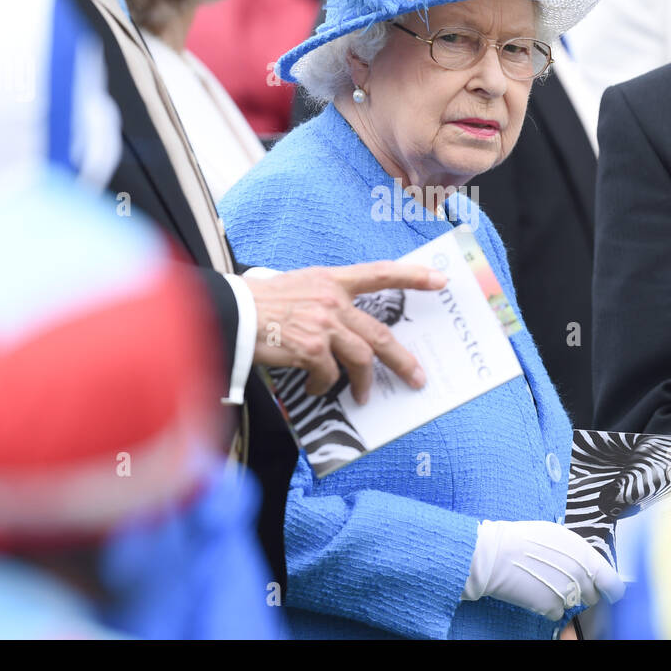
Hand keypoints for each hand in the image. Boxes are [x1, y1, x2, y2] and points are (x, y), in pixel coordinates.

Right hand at [245, 262, 445, 403]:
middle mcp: (332, 300)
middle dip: (403, 360)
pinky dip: (324, 385)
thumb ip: (326, 301)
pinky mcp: (311, 348)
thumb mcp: (299, 287)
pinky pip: (329, 375)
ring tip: (363, 397)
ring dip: (364, 383)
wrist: (231, 313)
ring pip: (362, 359)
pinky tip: (314, 386)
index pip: (379, 273)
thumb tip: (346, 330)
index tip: (438, 281)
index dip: (412, 276)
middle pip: (381, 334)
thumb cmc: (260, 302)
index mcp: (331, 281)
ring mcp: (324, 324)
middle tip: (417, 378)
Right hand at [462, 519, 625, 620]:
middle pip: (593, 596)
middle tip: (563, 581)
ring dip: (563, 597)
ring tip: (544, 581)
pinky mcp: (550, 607)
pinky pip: (557, 612)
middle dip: (582, 591)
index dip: (611, 590)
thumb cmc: (522, 539)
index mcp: (585, 556)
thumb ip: (579, 552)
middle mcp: (580, 577)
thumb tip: (588, 564)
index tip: (607, 591)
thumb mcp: (558, 536)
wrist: (495, 555)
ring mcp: (567, 594)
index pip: (613, 584)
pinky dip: (547, 606)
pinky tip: (535, 591)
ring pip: (574, 604)